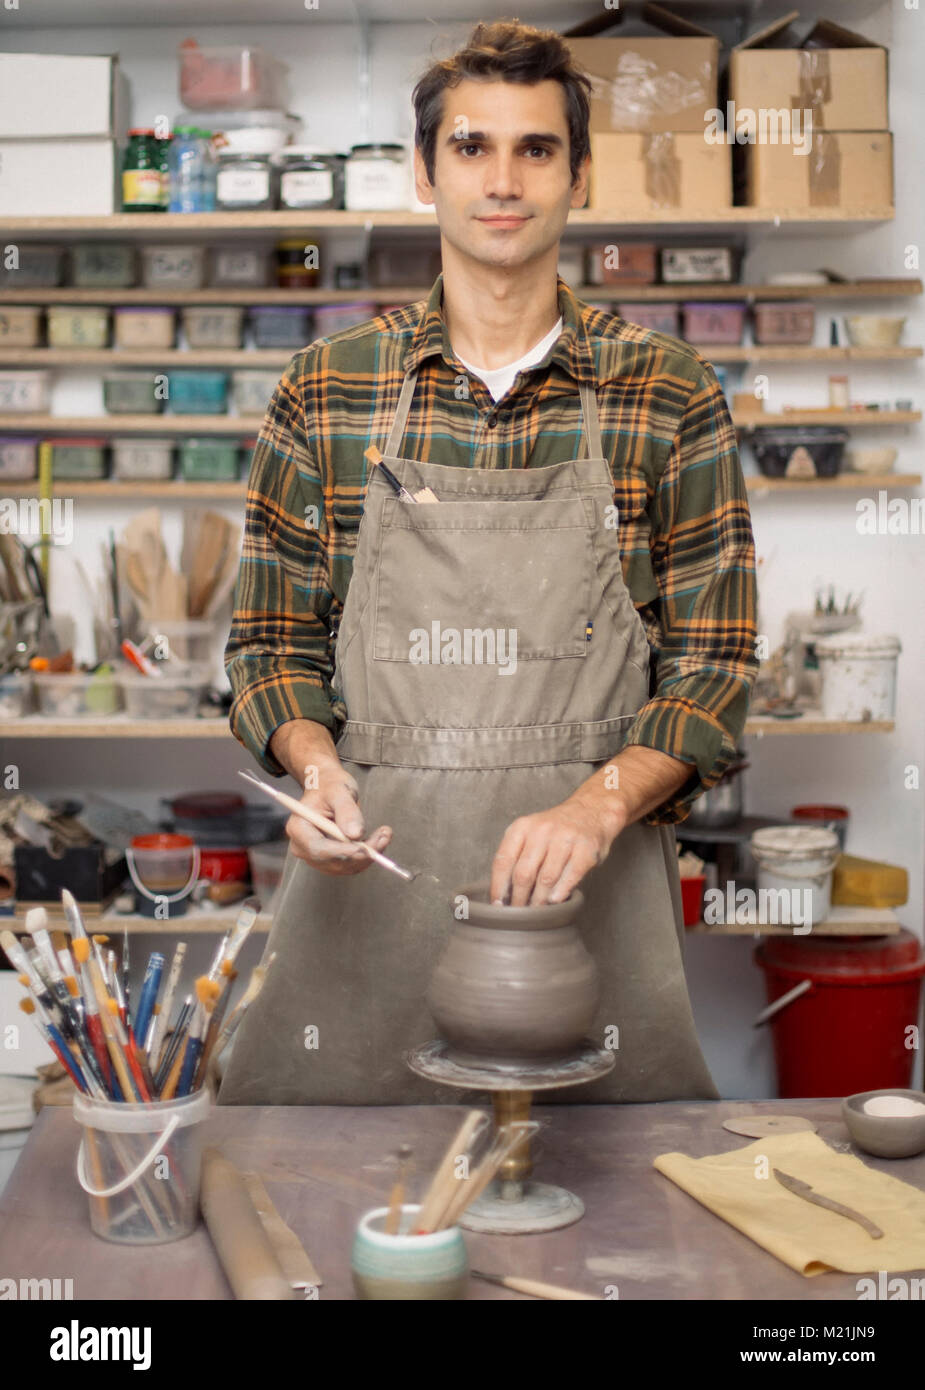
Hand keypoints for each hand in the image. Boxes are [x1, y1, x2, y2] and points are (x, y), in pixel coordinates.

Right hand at [286, 757, 392, 876]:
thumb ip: (346, 811)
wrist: (328, 789)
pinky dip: (367, 856)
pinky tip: (379, 840)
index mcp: (298, 828)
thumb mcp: (339, 791)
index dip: (343, 852)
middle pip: (332, 861)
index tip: (366, 847)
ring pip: (345, 867)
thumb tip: (355, 834)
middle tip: (384, 837)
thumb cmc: (330, 786)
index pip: (318, 849)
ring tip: (385, 834)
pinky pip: (350, 865)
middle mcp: (303, 847)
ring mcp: (315, 856)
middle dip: (361, 854)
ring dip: (368, 855)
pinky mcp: (329, 860)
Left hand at [489, 790, 625, 907]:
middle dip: (519, 899)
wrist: (591, 811)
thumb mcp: (530, 833)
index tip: (498, 904)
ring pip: (546, 879)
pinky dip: (561, 892)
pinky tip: (554, 901)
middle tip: (518, 914)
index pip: (503, 861)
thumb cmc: (556, 830)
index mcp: (522, 827)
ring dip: (539, 900)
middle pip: (523, 874)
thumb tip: (502, 891)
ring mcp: (565, 838)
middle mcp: (542, 830)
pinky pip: (570, 876)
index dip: (498, 887)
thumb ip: (517, 855)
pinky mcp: (585, 849)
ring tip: (536, 912)